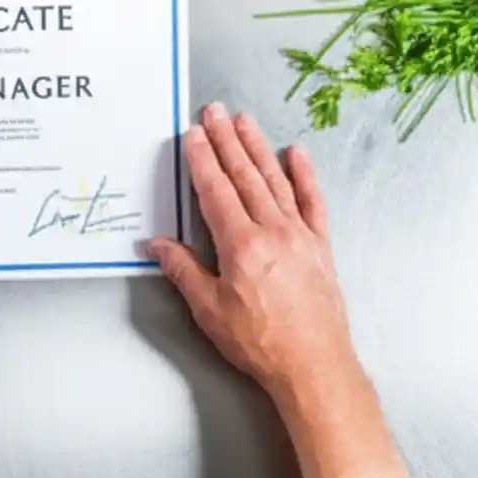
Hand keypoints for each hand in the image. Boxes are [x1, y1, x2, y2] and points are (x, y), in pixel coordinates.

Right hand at [149, 102, 351, 394]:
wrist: (314, 365)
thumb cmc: (259, 342)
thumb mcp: (209, 311)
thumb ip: (184, 272)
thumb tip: (158, 246)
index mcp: (241, 244)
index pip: (216, 191)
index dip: (202, 159)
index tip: (193, 133)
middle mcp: (272, 231)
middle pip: (245, 176)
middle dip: (227, 141)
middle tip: (214, 111)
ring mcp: (300, 235)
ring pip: (275, 180)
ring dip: (258, 148)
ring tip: (245, 121)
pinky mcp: (320, 246)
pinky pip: (313, 202)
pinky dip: (305, 176)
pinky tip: (297, 153)